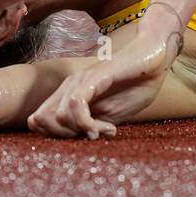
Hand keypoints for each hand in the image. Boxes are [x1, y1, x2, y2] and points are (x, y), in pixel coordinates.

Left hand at [27, 9, 182, 138]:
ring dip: (81, 130)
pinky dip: (87, 123)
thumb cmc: (136, 85)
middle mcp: (69, 86)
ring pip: (58, 116)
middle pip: (43, 121)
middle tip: (95, 135)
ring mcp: (79, 80)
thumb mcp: (111, 114)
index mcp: (70, 94)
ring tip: (106, 128)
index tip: (86, 138)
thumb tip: (82, 137)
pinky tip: (105, 127)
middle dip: (66, 137)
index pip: (41, 121)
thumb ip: (91, 124)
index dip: (58, 137)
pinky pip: (76, 104)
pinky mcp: (92, 77)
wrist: (154, 57)